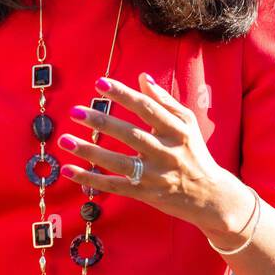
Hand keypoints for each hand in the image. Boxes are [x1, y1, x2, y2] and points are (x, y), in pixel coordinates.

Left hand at [55, 72, 247, 234]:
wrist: (210, 197)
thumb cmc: (195, 153)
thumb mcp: (187, 125)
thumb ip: (164, 101)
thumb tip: (142, 78)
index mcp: (178, 131)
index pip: (147, 108)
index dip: (123, 95)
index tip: (99, 83)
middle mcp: (167, 152)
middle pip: (131, 135)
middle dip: (102, 122)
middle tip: (75, 111)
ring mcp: (156, 176)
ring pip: (119, 163)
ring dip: (90, 152)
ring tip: (64, 139)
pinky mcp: (146, 194)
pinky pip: (114, 186)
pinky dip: (91, 179)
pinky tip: (69, 170)